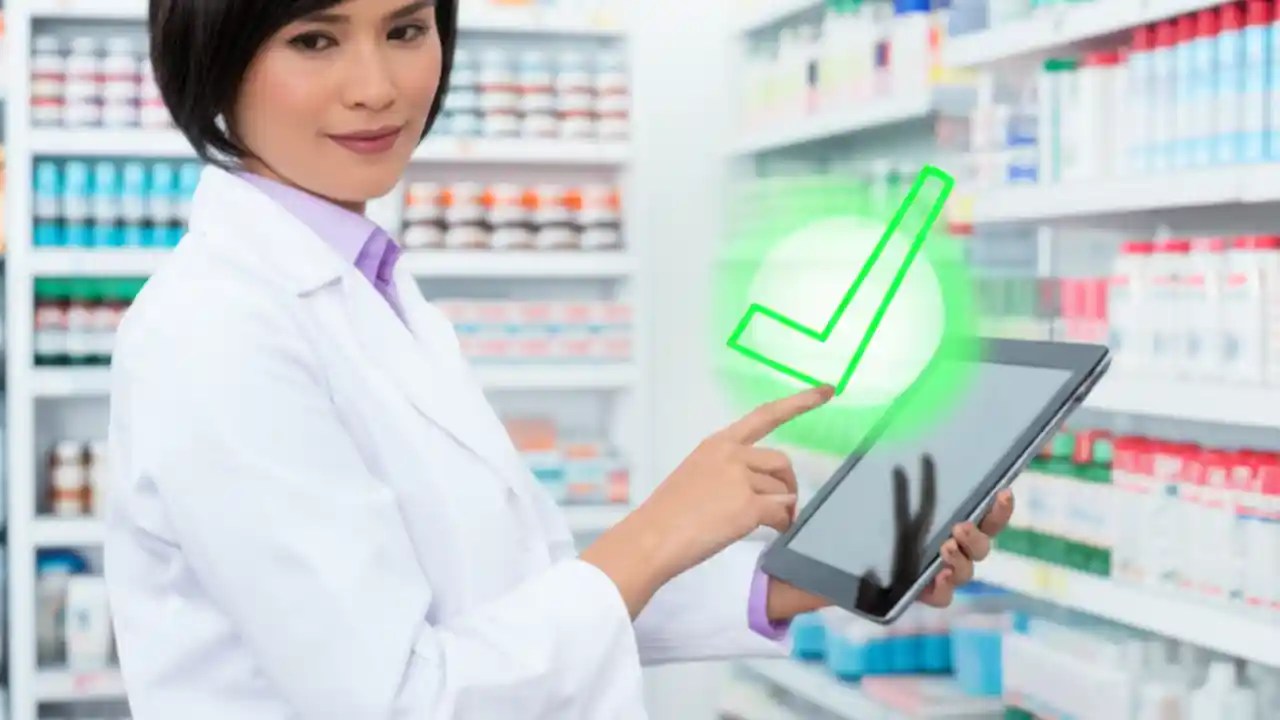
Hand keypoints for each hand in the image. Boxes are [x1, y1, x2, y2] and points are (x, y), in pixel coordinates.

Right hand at [582, 385, 833, 616]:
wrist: (651, 537)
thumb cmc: (668, 515)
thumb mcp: (695, 477)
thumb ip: (728, 473)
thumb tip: (764, 491)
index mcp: (717, 444)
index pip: (765, 415)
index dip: (799, 402)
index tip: (827, 390)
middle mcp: (731, 454)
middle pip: (782, 462)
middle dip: (786, 484)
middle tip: (779, 507)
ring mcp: (740, 478)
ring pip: (783, 490)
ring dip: (781, 508)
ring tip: (766, 524)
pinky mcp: (748, 506)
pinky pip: (782, 512)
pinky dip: (782, 524)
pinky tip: (773, 531)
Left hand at [765, 455, 1014, 620]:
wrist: (807, 561)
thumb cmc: (840, 519)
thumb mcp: (862, 487)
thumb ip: (884, 465)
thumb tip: (903, 430)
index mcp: (937, 520)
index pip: (979, 512)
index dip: (998, 506)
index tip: (1002, 490)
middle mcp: (940, 547)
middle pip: (982, 544)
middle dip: (983, 533)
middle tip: (962, 524)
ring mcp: (927, 573)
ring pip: (966, 571)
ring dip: (963, 559)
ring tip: (947, 546)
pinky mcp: (909, 594)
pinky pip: (938, 597)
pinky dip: (941, 587)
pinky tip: (935, 576)